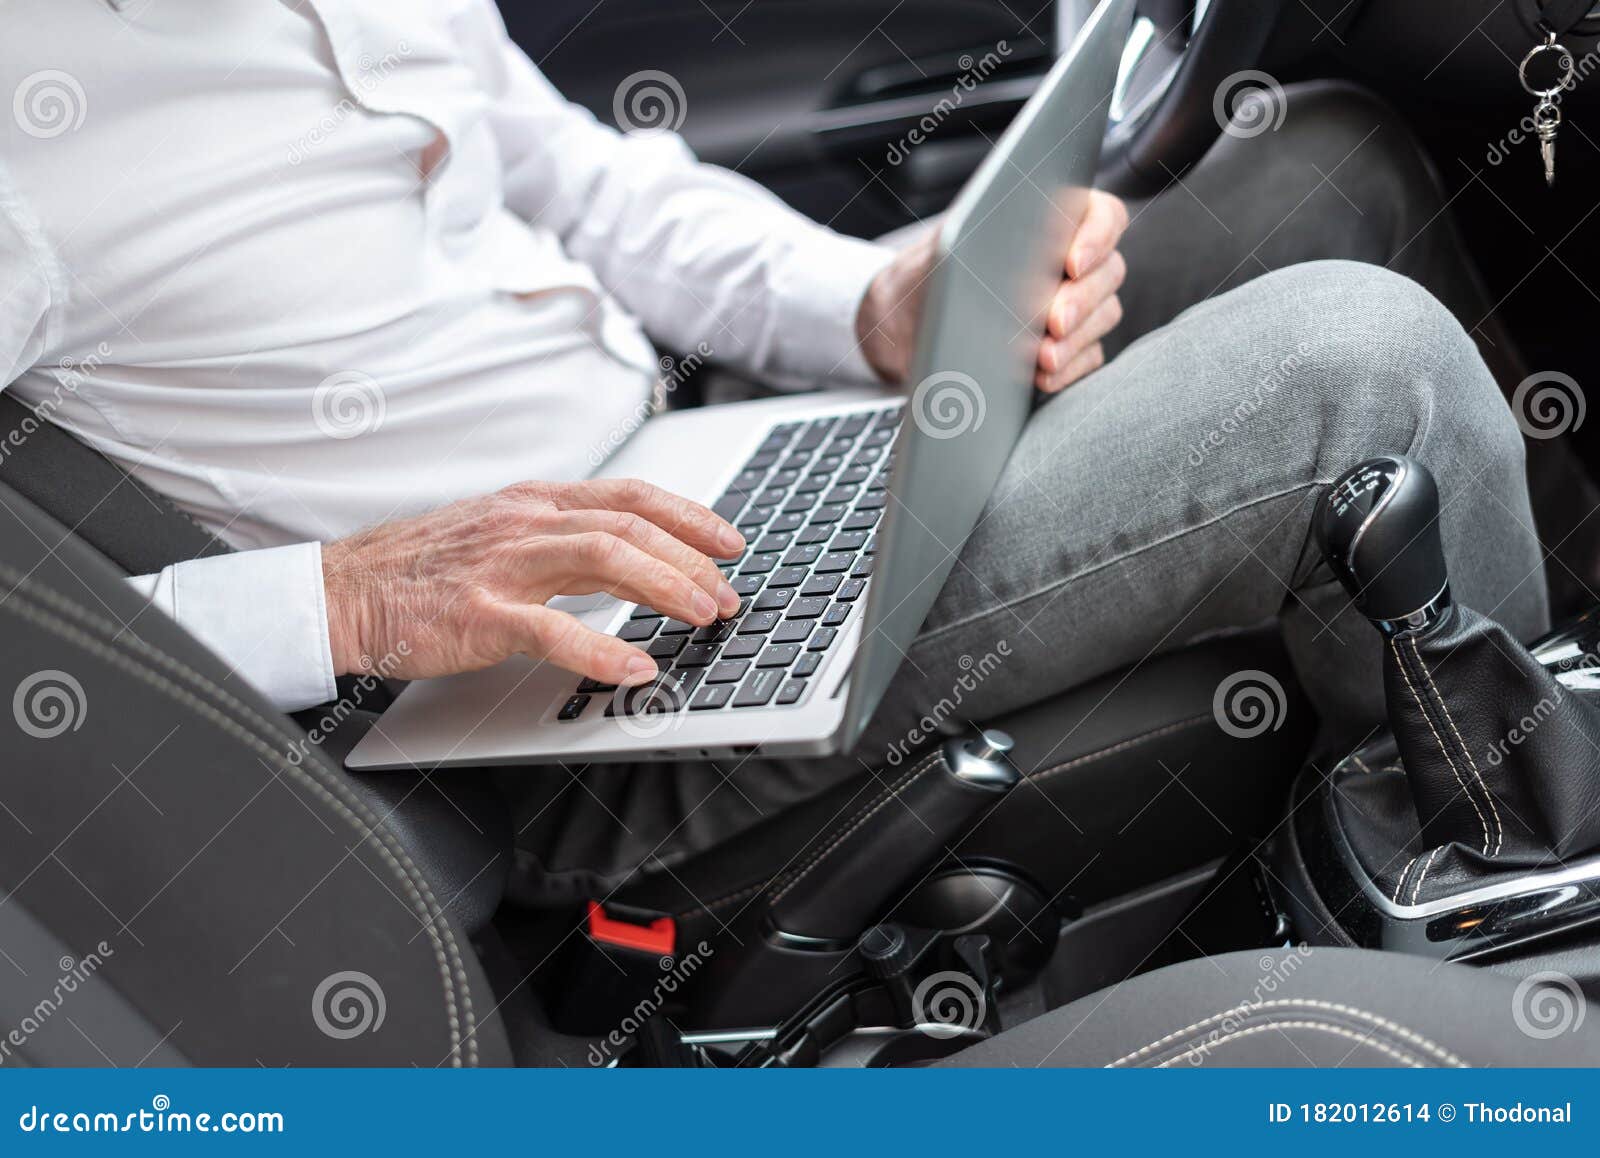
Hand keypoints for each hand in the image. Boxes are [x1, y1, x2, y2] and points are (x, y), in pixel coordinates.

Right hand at [321, 479, 745, 688]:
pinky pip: (552, 629)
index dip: (689, 516)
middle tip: (728, 594)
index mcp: (534, 502)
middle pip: (629, 525)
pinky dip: (601, 649)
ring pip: (604, 558)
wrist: (345, 592)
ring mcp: (502, 565)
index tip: (730, 542)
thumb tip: (632, 560)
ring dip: (665, 587)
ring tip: (703, 616)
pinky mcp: (479, 614)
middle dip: (691, 560)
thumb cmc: (423, 570)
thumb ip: (562, 541)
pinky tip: (634, 668)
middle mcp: (525, 522)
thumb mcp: (501, 534)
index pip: (630, 496)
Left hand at [854, 190, 1128, 392]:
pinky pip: (1088, 360)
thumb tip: (984, 240)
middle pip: (1108, 271)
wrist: (906, 331)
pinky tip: (1042, 379)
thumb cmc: (923, 279)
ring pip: (1102, 317)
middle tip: (1054, 321)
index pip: (1101, 216)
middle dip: (1082, 299)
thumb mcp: (932, 254)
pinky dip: (1069, 370)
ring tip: (1044, 357)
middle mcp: (1072, 262)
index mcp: (1051, 218)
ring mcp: (1077, 308)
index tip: (1072, 263)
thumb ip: (962, 238)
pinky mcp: (1070, 351)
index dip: (1096, 237)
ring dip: (1076, 339)